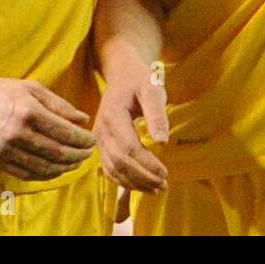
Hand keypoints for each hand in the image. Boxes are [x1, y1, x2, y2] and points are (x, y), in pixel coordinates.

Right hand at [0, 74, 96, 181]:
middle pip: (56, 152)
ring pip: (43, 167)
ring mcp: (4, 149)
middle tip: (87, 155)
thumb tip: (84, 119)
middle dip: (77, 156)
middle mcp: (17, 132)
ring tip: (75, 164)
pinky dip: (44, 175)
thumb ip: (59, 105)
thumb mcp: (32, 88)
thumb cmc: (0, 90)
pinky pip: (25, 174)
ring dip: (63, 168)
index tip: (92, 141)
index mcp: (29, 111)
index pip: (65, 132)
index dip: (82, 140)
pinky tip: (55, 170)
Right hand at [92, 60, 169, 194]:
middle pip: (120, 162)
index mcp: (113, 114)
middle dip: (142, 177)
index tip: (165, 173)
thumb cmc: (140, 80)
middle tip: (164, 185)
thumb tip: (162, 142)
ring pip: (113, 170)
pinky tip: (143, 185)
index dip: (147, 163)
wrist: (122, 74)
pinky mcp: (101, 146)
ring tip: (157, 189)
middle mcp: (101, 129)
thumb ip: (157, 114)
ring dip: (135, 183)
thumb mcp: (153, 88)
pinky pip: (110, 169)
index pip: (129, 147)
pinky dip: (125, 182)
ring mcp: (98, 139)